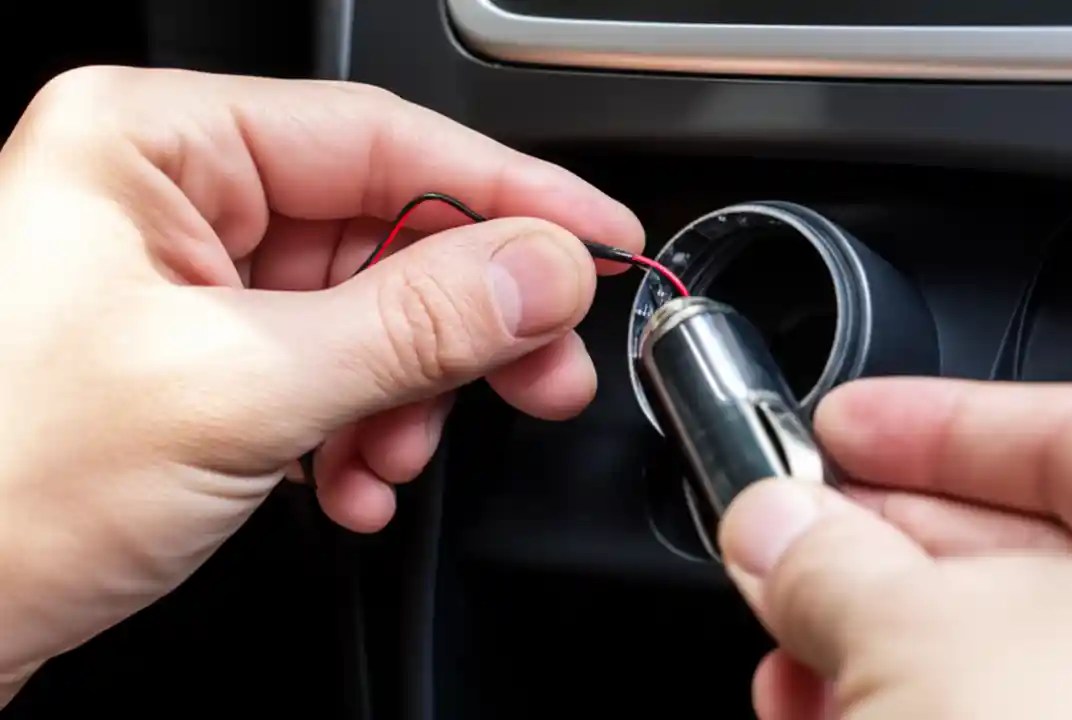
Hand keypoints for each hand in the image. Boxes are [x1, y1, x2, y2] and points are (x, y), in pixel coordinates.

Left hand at [0, 66, 642, 701]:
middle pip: (380, 230)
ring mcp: (176, 283)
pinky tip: (347, 485)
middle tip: (541, 371)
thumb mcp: (242, 389)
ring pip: (360, 312)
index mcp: (149, 146)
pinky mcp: (189, 358)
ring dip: (402, 396)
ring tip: (390, 462)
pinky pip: (320, 369)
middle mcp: (161, 197)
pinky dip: (354, 431)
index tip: (595, 240)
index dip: (508, 194)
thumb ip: (414, 321)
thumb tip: (541, 267)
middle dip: (461, 322)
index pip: (380, 138)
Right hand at [720, 378, 1071, 719]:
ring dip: (876, 641)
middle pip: (1032, 550)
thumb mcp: (909, 640)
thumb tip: (776, 522)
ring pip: (1013, 653)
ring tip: (786, 643)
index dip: (937, 422)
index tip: (842, 428)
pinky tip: (824, 718)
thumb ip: (829, 556)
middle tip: (789, 536)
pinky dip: (916, 714)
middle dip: (883, 545)